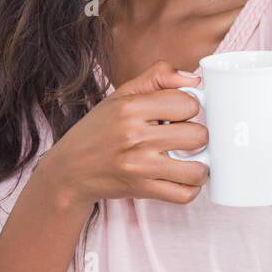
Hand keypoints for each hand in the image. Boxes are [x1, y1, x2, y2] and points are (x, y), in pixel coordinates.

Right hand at [36, 59, 209, 208]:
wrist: (69, 171)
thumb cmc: (99, 129)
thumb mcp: (121, 95)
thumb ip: (158, 77)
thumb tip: (195, 79)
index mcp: (130, 108)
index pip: (187, 102)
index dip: (190, 107)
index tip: (180, 113)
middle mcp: (135, 137)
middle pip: (198, 135)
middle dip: (199, 135)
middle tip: (186, 137)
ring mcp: (139, 167)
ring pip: (196, 169)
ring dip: (202, 166)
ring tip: (193, 160)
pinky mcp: (141, 190)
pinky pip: (184, 194)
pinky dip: (191, 188)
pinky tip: (183, 178)